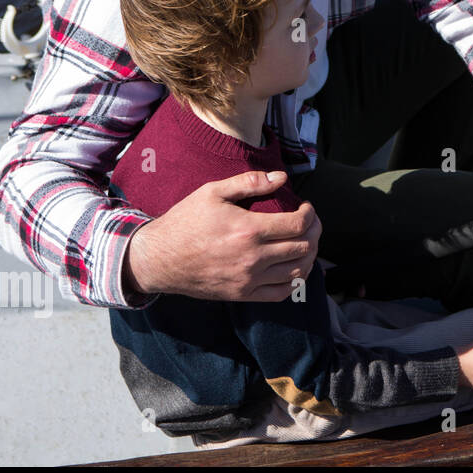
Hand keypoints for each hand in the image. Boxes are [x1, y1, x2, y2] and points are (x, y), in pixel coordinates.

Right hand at [123, 170, 320, 301]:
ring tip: (305, 241)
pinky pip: (281, 293)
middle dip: (315, 232)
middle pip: (304, 247)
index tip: (306, 207)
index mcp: (248, 230)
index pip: (299, 224)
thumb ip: (249, 182)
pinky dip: (295, 280)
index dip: (310, 214)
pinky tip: (293, 266)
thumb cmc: (185, 222)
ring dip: (310, 255)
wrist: (158, 259)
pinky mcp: (242, 294)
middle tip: (310, 222)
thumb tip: (282, 177)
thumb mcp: (212, 192)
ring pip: (298, 271)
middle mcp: (253, 258)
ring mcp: (248, 280)